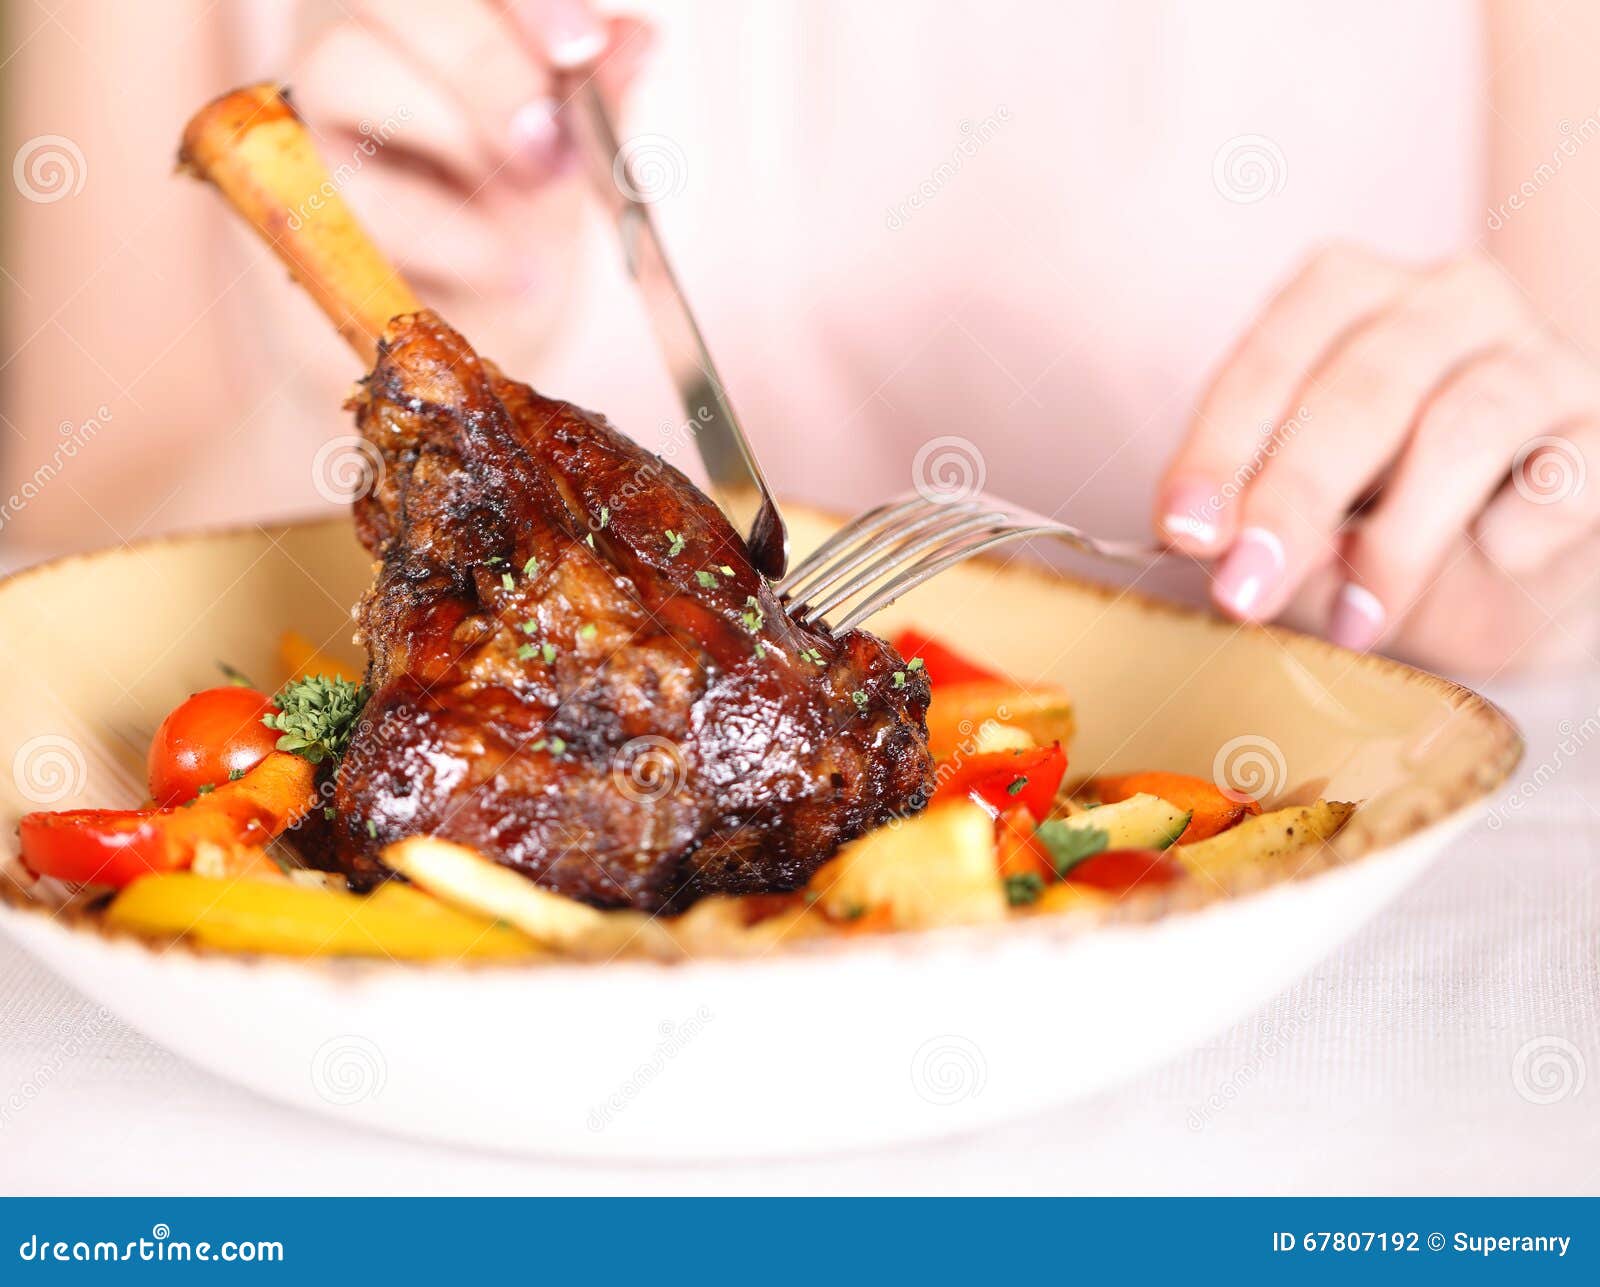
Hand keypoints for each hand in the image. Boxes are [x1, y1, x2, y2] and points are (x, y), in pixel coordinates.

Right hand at [289, 0, 650, 295]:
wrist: (463, 329)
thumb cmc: (513, 221)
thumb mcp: (574, 157)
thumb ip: (597, 97)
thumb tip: (633, 39)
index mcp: (433, 8)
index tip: (583, 46)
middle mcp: (355, 29)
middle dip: (483, 61)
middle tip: (552, 142)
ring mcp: (310, 106)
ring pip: (348, 65)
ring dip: (461, 136)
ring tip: (534, 200)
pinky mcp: (291, 198)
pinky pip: (358, 193)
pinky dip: (454, 235)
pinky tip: (517, 272)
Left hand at [1156, 245, 1599, 674]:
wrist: (1529, 569)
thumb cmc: (1396, 530)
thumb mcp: (1315, 533)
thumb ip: (1277, 531)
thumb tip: (1242, 548)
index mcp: (1345, 299)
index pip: (1269, 359)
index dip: (1219, 450)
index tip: (1186, 531)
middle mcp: (1444, 300)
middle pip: (1358, 388)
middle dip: (1293, 499)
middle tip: (1247, 591)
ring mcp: (1535, 350)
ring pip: (1462, 422)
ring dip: (1397, 538)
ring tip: (1356, 623)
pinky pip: (1561, 475)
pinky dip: (1513, 533)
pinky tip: (1492, 562)